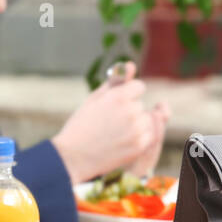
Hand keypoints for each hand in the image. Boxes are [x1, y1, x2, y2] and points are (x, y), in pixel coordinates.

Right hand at [52, 61, 163, 183]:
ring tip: (114, 134)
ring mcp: (137, 130)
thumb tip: (131, 64)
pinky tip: (120, 143)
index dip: (126, 96)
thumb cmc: (82, 125)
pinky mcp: (140, 146)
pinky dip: (137, 139)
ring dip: (135, 125)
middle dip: (128, 112)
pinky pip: (147, 136)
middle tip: (108, 124)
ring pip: (145, 120)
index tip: (114, 106)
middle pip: (139, 105)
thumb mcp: (95, 99)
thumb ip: (115, 81)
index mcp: (119, 96)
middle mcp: (131, 111)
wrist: (73, 157)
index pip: (139, 87)